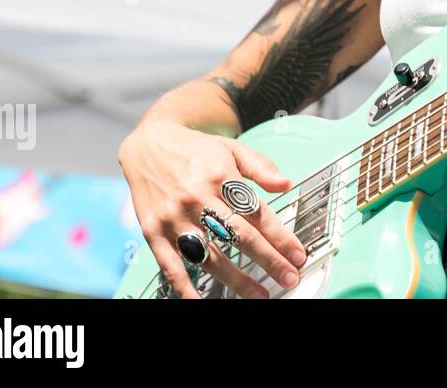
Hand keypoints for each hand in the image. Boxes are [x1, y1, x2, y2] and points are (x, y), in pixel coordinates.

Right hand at [117, 120, 306, 298]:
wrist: (148, 145)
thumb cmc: (195, 149)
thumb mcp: (231, 148)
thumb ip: (260, 166)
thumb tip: (287, 184)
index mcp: (220, 177)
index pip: (257, 213)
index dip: (281, 237)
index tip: (298, 255)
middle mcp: (197, 198)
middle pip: (239, 236)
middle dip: (268, 261)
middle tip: (290, 278)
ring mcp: (174, 217)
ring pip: (209, 255)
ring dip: (237, 280)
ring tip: (259, 294)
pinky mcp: (153, 232)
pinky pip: (171, 265)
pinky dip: (186, 287)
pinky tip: (201, 302)